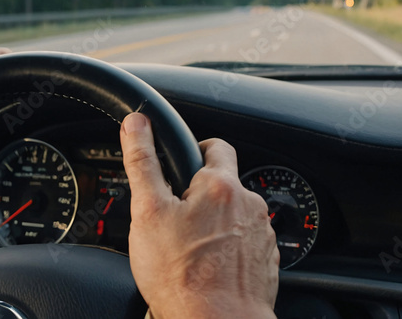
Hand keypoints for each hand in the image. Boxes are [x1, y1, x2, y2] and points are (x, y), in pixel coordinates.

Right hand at [120, 113, 277, 317]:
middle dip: (200, 194)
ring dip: (215, 224)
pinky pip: (244, 245)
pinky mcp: (265, 263)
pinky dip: (227, 251)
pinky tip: (206, 266)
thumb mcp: (147, 212)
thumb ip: (142, 162)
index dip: (194, 150)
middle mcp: (249, 205)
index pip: (215, 147)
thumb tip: (136, 124)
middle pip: (224, 185)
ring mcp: (261, 236)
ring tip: (187, 248)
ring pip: (235, 216)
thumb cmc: (181, 276)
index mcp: (221, 185)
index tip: (180, 163)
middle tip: (174, 215)